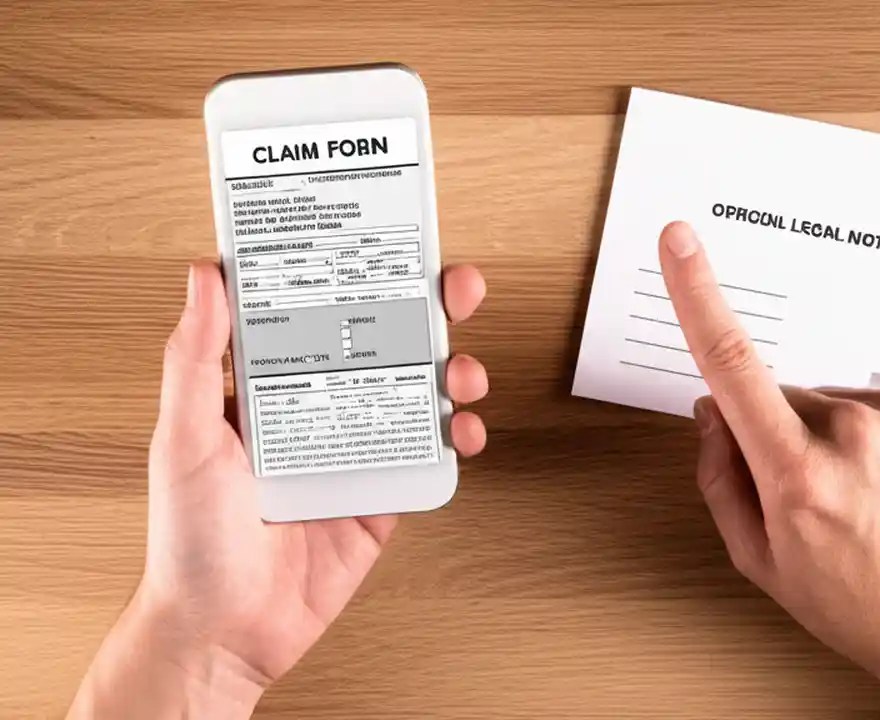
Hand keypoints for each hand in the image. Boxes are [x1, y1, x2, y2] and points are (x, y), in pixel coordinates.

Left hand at [70, 262, 487, 717]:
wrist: (227, 633)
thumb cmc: (190, 542)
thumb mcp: (184, 439)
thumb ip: (195, 359)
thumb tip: (203, 278)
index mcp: (270, 388)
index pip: (321, 313)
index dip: (358, 276)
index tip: (388, 244)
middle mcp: (318, 411)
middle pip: (385, 345)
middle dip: (429, 312)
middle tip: (455, 289)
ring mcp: (355, 453)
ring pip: (420, 394)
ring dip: (454, 374)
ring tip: (463, 374)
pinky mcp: (383, 497)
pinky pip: (431, 458)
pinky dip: (459, 441)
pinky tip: (464, 433)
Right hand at [658, 221, 879, 719]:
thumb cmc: (861, 604)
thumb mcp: (762, 561)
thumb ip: (719, 479)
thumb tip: (711, 412)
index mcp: (798, 475)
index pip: (732, 366)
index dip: (698, 295)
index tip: (680, 243)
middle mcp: (856, 435)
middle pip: (787, 397)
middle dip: (787, 433)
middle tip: (821, 495)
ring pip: (842, 401)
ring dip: (844, 435)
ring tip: (875, 497)